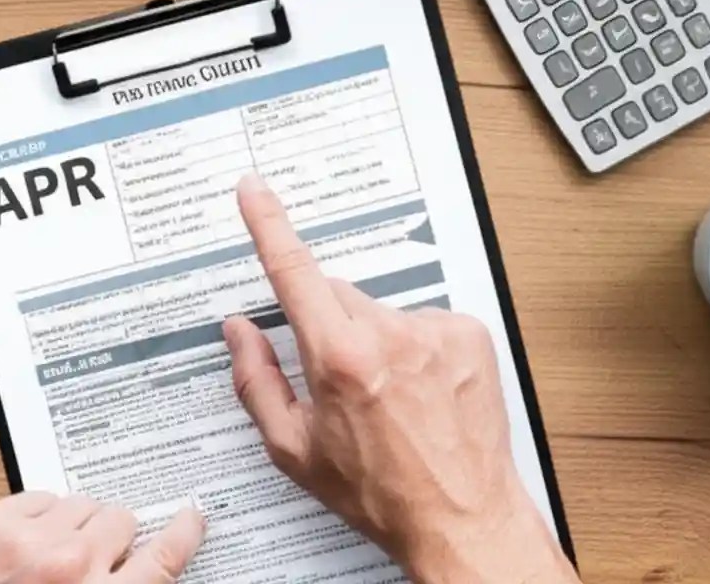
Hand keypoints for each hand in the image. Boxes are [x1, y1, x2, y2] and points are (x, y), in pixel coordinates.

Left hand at [0, 493, 204, 583]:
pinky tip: (24, 542)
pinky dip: (38, 516)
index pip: (163, 560)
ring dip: (75, 524)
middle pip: (121, 522)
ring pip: (81, 503)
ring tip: (51, 552)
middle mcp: (71, 569)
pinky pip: (40, 497)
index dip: (182, 534)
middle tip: (91, 557)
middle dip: (110, 538)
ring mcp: (28, 541)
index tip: (191, 518)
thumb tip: (136, 571)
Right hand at [224, 175, 577, 583]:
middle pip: (336, 296)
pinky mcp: (468, 334)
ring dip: (374, 339)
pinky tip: (420, 391)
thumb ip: (256, 380)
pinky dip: (415, 347)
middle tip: (339, 381)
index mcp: (340, 359)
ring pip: (380, 311)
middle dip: (326, 326)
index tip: (254, 191)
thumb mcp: (294, 449)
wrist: (461, 517)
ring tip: (390, 397)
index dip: (268, 225)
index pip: (293, 273)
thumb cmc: (381, 493)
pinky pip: (422, 322)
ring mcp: (435, 331)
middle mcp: (391, 335)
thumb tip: (240, 332)